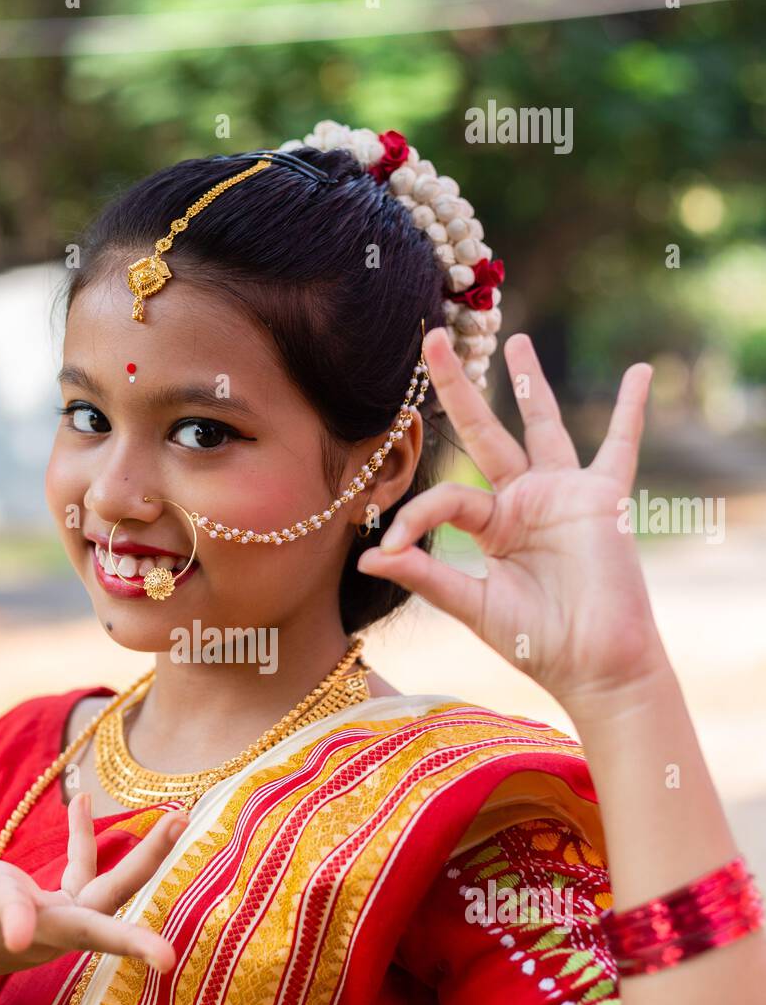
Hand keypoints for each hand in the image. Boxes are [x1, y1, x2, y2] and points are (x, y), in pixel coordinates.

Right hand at [0, 793, 185, 1004]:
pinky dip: (88, 839)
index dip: (14, 919)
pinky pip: (88, 872)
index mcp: (2, 918)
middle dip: (130, 940)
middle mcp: (44, 927)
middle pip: (94, 927)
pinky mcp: (68, 908)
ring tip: (181, 817)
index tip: (19, 935)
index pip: (13, 915)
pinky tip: (83, 800)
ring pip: (112, 892)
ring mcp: (63, 920)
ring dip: (148, 856)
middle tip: (168, 956)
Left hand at [356, 328, 668, 708]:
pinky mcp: (601, 499)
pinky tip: (639, 372)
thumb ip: (425, 577)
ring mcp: (562, 494)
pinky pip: (619, 447)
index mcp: (489, 526)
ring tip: (513, 340)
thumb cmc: (535, 641)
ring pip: (540, 426)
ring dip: (528, 383)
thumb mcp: (471, 605)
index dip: (415, 517)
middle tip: (429, 338)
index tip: (389, 547)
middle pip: (484, 432)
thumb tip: (366, 559)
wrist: (593, 666)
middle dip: (458, 387)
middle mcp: (523, 501)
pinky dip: (630, 412)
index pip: (446, 497)